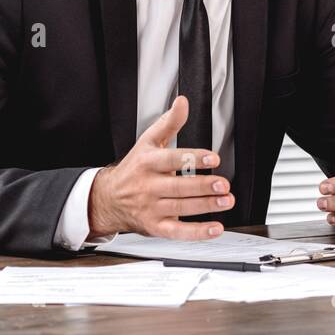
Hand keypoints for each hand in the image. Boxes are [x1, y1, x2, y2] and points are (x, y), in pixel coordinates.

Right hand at [87, 95, 233, 238]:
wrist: (107, 199)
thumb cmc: (133, 169)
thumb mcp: (147, 141)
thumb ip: (169, 122)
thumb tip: (183, 102)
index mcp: (148, 163)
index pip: (171, 159)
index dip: (193, 159)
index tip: (213, 158)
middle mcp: (148, 186)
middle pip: (179, 187)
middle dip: (203, 186)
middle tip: (223, 184)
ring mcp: (151, 208)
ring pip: (181, 208)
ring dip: (206, 206)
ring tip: (226, 201)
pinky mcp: (155, 227)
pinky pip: (178, 232)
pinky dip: (197, 233)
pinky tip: (215, 228)